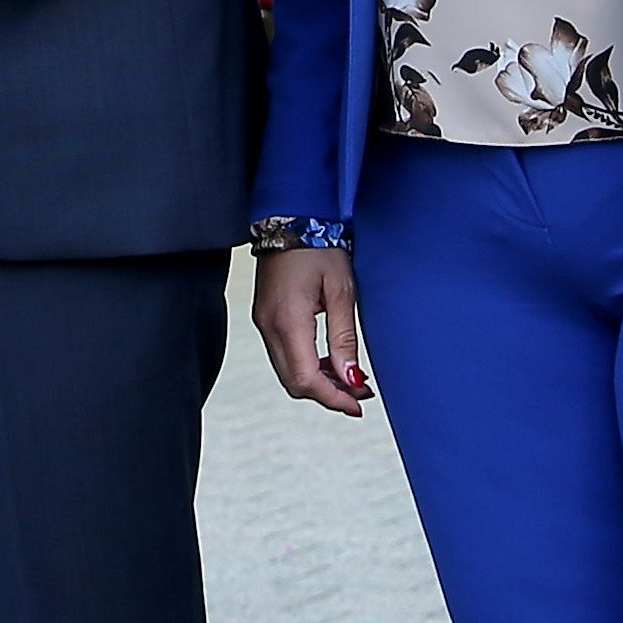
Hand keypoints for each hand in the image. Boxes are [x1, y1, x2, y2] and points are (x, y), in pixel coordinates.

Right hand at [251, 246, 371, 418]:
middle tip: (360, 393)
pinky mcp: (265, 317)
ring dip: (318, 382)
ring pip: (288, 372)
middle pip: (294, 382)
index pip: (307, 379)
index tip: (358, 404)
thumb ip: (344, 338)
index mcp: (288, 320)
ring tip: (349, 377)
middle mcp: (268, 326)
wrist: (290, 217)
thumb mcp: (342, 290)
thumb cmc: (319, 247)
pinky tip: (329, 360)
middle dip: (327, 394)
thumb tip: (351, 378)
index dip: (333, 398)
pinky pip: (283, 355)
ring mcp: (263, 322)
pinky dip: (306, 366)